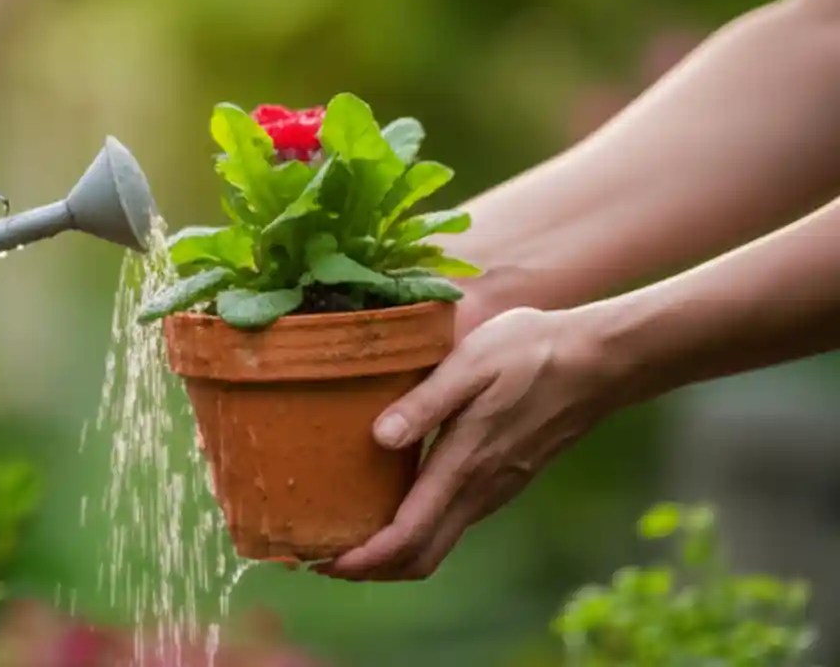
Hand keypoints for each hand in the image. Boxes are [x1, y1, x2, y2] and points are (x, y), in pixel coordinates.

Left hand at [315, 306, 624, 580]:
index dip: (362, 559)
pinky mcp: (505, 478)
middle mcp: (480, 491)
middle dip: (369, 568)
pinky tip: (395, 502)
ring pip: (438, 543)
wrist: (600, 361)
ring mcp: (495, 489)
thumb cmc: (531, 353)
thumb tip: (379, 437)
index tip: (321, 562)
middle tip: (320, 558)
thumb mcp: (470, 364)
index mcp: (463, 466)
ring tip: (348, 533)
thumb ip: (424, 403)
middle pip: (420, 556)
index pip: (407, 536)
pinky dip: (417, 530)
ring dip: (392, 552)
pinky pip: (454, 522)